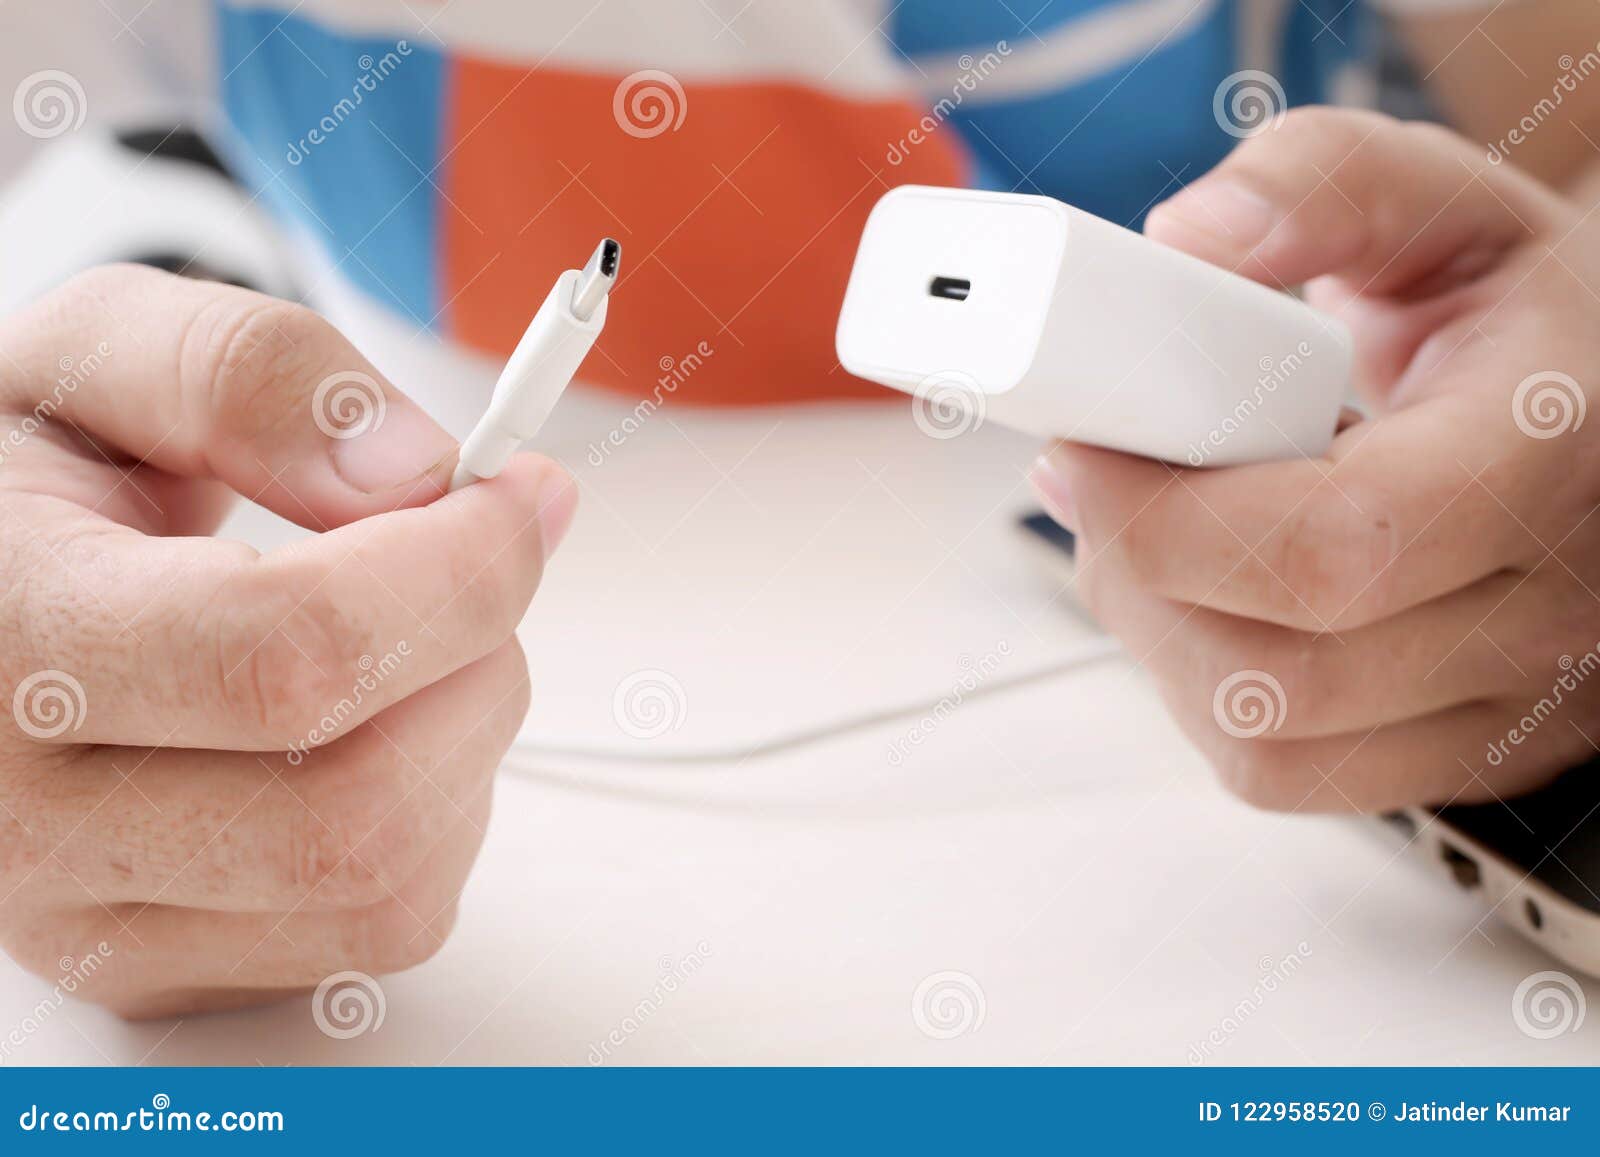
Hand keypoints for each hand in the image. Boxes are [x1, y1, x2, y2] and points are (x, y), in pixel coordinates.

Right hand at [0, 265, 574, 1017]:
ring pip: (389, 888)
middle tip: (467, 572)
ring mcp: (89, 918)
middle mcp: (27, 820)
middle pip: (360, 806)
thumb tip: (412, 471)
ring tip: (409, 644)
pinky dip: (434, 823)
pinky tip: (373, 731)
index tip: (516, 500)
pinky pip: (378, 931)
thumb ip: (253, 373)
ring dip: (465, 745)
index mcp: (6, 638)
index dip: (459, 573)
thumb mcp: (105, 356)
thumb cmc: (36, 474)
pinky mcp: (152, 966)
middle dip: (475, 662)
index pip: (292, 655)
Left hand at [1030, 108, 1599, 811]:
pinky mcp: (1464, 751)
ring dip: (1156, 638)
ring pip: (1265, 738)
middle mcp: (1552, 602)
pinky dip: (1201, 690)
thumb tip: (1184, 242)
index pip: (1337, 547)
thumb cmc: (1514, 311)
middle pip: (1279, 669)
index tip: (1080, 451)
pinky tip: (1206, 599)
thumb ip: (1318, 185)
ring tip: (1155, 531)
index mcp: (1550, 447)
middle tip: (1096, 483)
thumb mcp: (1437, 204)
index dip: (1168, 519)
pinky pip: (1285, 771)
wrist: (1596, 401)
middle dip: (1136, 574)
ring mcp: (1515, 698)